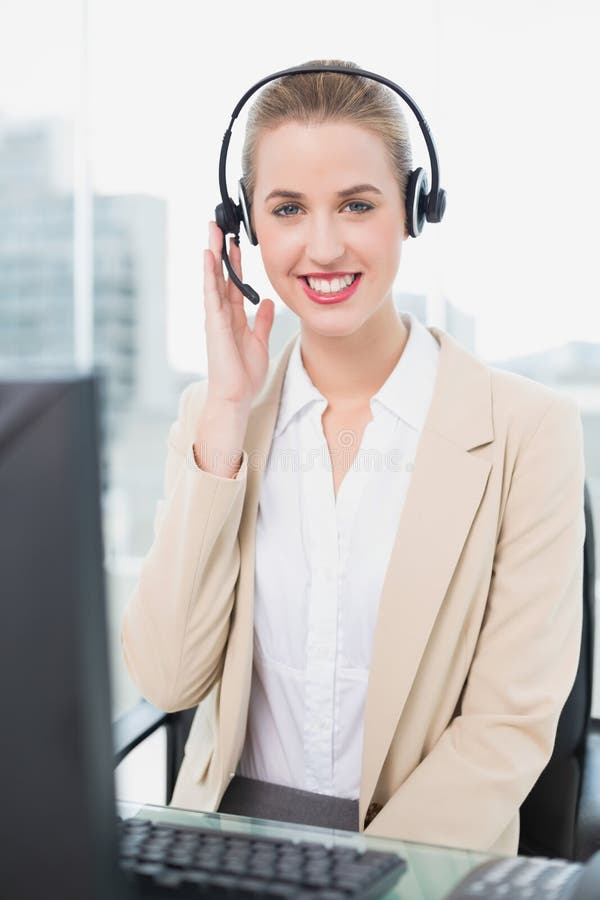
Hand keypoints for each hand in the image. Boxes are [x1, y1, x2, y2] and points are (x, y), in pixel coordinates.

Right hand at [203, 220, 274, 408]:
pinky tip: (208, 256)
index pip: (234, 283)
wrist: (236, 395)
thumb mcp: (260, 341)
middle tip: (219, 226)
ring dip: (212, 255)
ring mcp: (216, 317)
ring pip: (213, 279)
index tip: (237, 242)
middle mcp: (222, 314)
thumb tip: (268, 303)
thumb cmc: (245, 374)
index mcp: (234, 317)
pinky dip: (209, 274)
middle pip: (220, 276)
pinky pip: (211, 294)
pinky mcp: (213, 323)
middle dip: (220, 251)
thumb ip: (263, 321)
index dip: (235, 263)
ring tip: (212, 232)